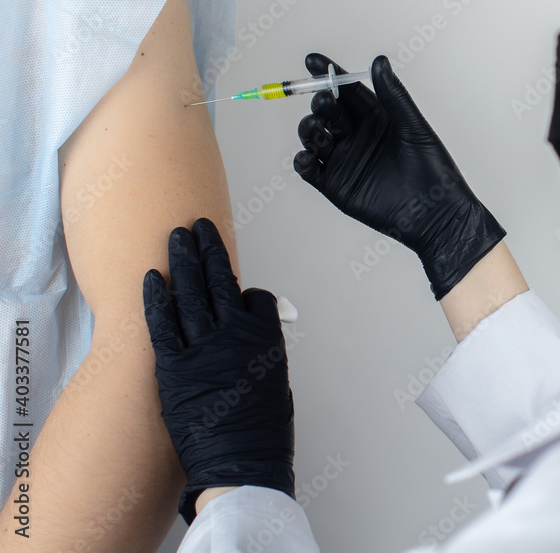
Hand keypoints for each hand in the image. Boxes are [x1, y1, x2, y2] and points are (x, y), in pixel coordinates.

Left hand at [143, 218, 294, 524]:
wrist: (241, 464)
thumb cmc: (263, 432)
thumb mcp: (275, 383)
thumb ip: (262, 352)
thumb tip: (249, 338)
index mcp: (266, 339)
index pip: (257, 298)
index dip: (247, 293)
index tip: (239, 291)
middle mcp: (236, 336)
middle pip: (221, 281)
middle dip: (210, 250)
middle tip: (201, 227)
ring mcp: (204, 349)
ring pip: (193, 293)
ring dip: (184, 261)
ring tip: (178, 236)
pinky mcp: (174, 366)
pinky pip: (163, 325)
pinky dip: (157, 300)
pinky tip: (153, 277)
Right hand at [294, 54, 506, 299]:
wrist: (434, 214)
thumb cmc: (433, 169)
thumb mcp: (414, 127)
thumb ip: (393, 96)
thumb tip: (378, 61)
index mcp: (376, 118)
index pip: (346, 90)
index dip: (329, 74)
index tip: (312, 60)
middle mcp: (357, 136)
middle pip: (327, 112)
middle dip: (320, 103)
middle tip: (323, 102)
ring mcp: (344, 160)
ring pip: (314, 137)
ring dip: (308, 129)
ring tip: (317, 128)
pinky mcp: (335, 186)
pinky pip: (309, 170)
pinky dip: (302, 160)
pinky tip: (307, 156)